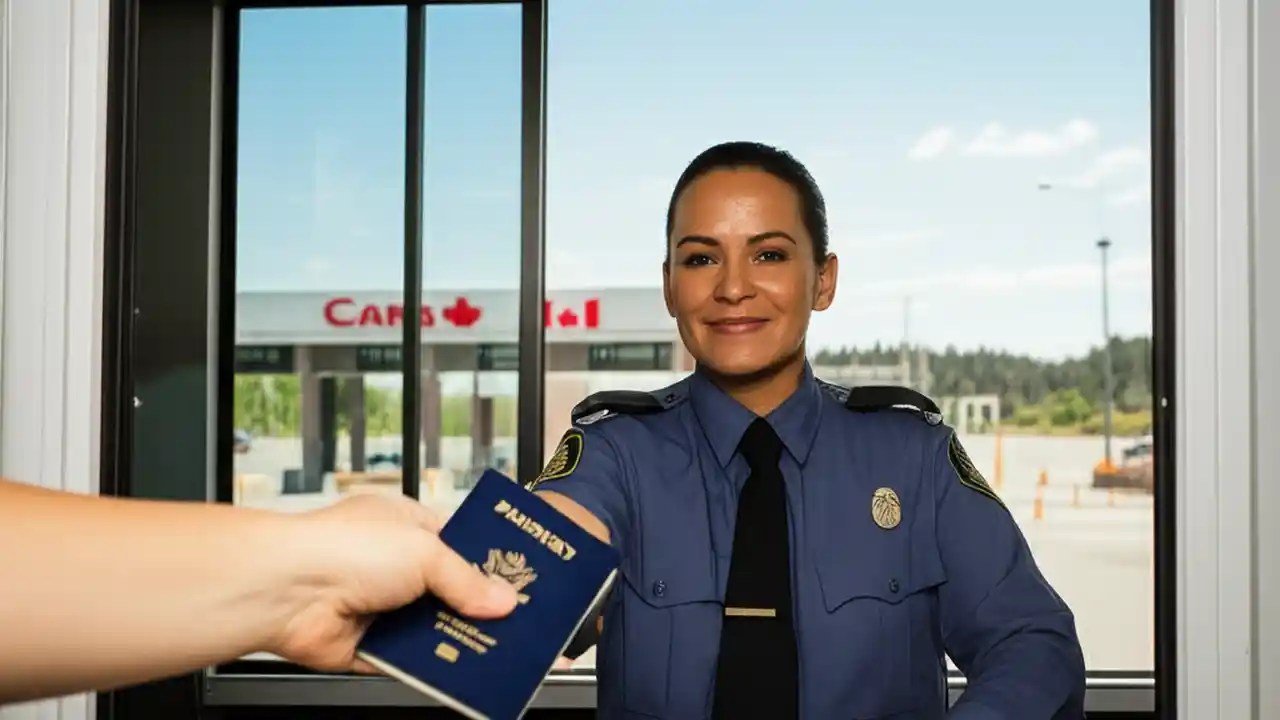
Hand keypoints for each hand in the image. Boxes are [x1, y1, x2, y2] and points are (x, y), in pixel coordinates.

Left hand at [267, 493, 518, 672]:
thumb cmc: (342, 548)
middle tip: (514, 622)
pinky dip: (429, 668)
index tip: (518, 580)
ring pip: (431, 629)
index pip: (457, 543)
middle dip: (476, 607)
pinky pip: (408, 661)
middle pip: (448, 590)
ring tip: (496, 651)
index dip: (487, 562)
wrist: (285, 590)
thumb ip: (466, 580)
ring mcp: (379, 607)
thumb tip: (502, 600)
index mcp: (404, 526)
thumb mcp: (424, 551)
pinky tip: (457, 671)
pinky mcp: (368, 646)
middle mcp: (391, 565)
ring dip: (455, 639)